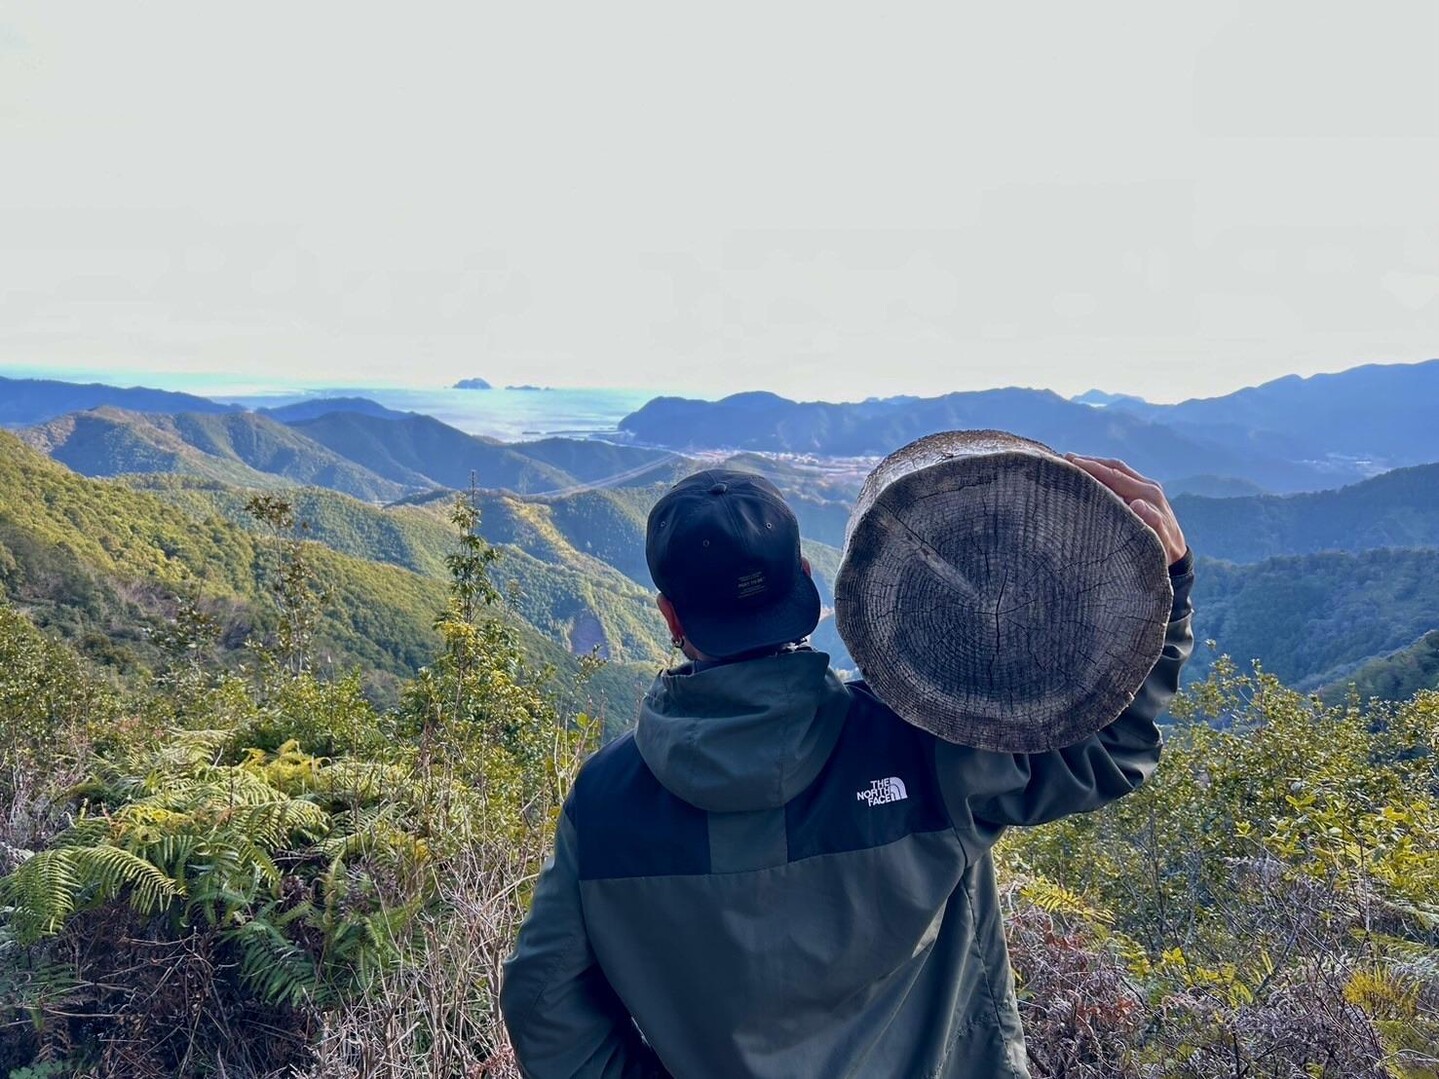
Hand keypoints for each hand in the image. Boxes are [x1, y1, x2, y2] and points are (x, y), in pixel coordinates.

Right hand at [1064, 454, 1187, 565]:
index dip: (1094, 468)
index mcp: (1149, 495)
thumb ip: (1152, 523)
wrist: (1176, 552)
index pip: (1116, 476)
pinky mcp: (1144, 491)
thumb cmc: (1163, 550)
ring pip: (1118, 469)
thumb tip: (1138, 504)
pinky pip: (1121, 476)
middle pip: (1116, 467)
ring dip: (1097, 464)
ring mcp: (1147, 487)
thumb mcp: (1159, 541)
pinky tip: (1091, 474)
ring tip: (1074, 462)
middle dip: (1091, 462)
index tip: (1073, 463)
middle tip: (1067, 458)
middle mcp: (1148, 486)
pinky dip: (1104, 472)